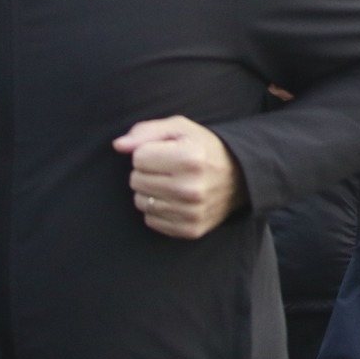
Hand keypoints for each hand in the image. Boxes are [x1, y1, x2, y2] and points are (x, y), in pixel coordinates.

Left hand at [113, 116, 244, 239]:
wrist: (241, 177)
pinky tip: (175, 200)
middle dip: (147, 172)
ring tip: (172, 183)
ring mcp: (191, 212)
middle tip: (169, 169)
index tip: (166, 153)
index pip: (138, 158)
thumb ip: (147, 131)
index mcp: (189, 158)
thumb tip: (118, 145)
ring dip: (150, 191)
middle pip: (136, 181)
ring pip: (140, 202)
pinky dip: (158, 209)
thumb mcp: (181, 129)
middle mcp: (191, 188)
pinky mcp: (189, 229)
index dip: (149, 152)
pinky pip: (150, 220)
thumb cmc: (204, 148)